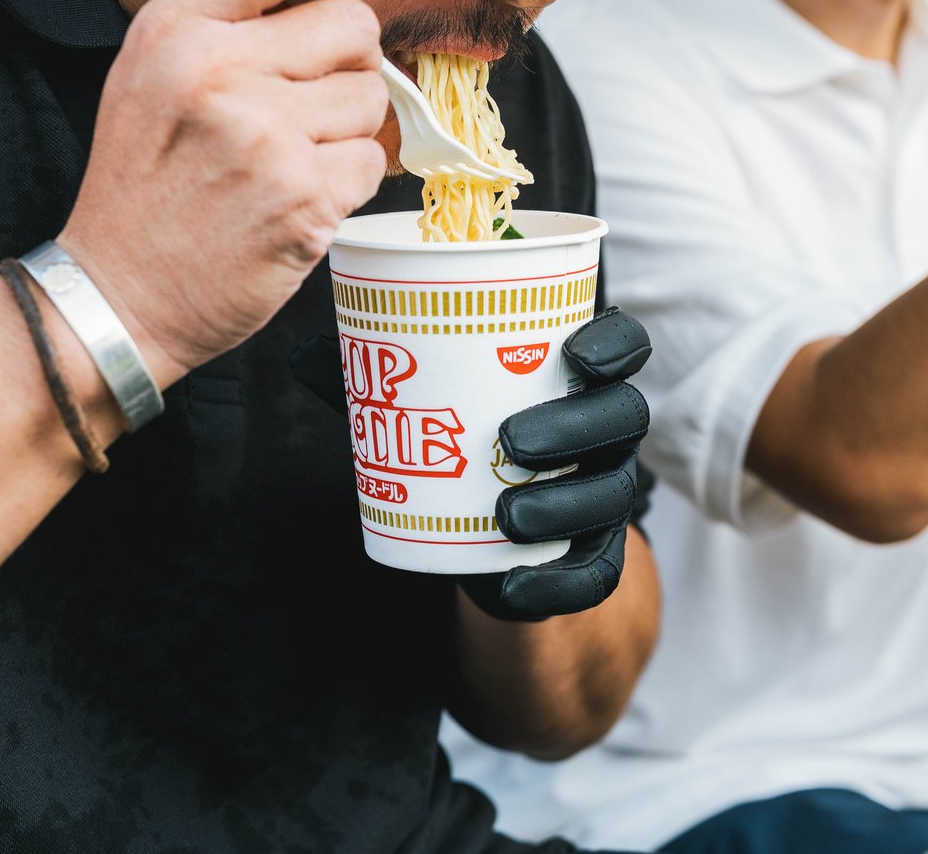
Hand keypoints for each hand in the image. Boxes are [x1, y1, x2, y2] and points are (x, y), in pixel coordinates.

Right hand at [60, 0, 387, 389]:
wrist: (121, 294)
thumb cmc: (149, 178)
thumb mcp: (153, 68)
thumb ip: (228, 14)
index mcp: (177, 28)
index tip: (321, 1)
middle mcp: (217, 70)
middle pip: (356, 23)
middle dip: (345, 65)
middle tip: (302, 105)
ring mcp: (264, 135)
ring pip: (373, 94)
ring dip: (347, 129)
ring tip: (290, 157)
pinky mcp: (304, 196)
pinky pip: (373, 160)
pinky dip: (348, 182)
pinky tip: (297, 198)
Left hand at [291, 306, 651, 619]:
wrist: (495, 548)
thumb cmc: (466, 451)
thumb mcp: (429, 415)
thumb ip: (381, 383)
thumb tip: (303, 350)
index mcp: (581, 380)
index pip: (624, 345)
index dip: (611, 344)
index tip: (569, 350)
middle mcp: (609, 433)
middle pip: (622, 416)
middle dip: (574, 425)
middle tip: (509, 441)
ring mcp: (609, 496)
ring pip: (612, 495)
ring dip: (563, 503)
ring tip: (504, 514)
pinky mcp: (597, 562)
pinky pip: (593, 576)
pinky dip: (553, 584)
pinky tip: (508, 582)